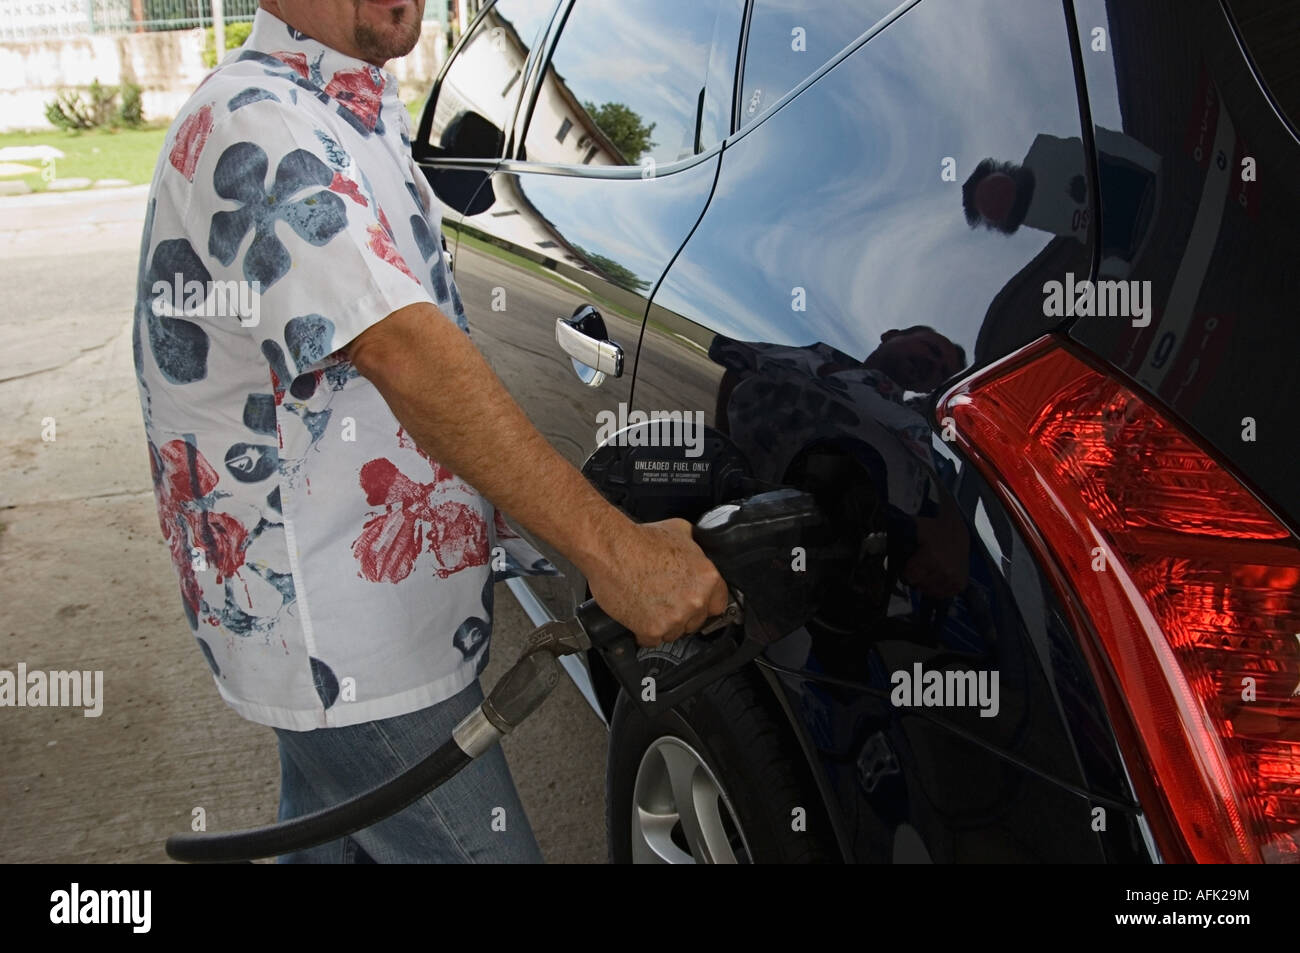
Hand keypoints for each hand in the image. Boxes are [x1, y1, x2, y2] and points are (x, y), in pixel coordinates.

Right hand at [584, 518, 729, 647]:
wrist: (611, 549)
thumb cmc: (639, 540)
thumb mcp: (680, 531)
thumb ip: (696, 550)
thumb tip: (698, 553)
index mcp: (707, 578)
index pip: (718, 605)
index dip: (703, 604)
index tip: (692, 603)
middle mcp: (695, 600)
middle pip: (695, 622)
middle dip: (682, 614)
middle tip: (664, 599)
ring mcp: (675, 617)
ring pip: (674, 633)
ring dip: (662, 624)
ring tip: (647, 604)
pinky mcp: (652, 630)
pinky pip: (652, 640)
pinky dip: (643, 632)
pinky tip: (637, 614)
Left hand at [902, 499, 968, 599]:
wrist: (957, 531)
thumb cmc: (932, 529)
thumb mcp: (913, 527)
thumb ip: (898, 539)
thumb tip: (885, 554)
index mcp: (931, 558)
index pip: (909, 577)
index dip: (906, 572)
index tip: (909, 566)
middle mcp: (944, 571)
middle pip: (919, 586)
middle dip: (916, 578)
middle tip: (920, 567)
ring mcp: (954, 579)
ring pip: (930, 592)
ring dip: (927, 584)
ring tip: (929, 571)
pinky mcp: (961, 584)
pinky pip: (943, 594)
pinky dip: (938, 588)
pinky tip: (938, 576)